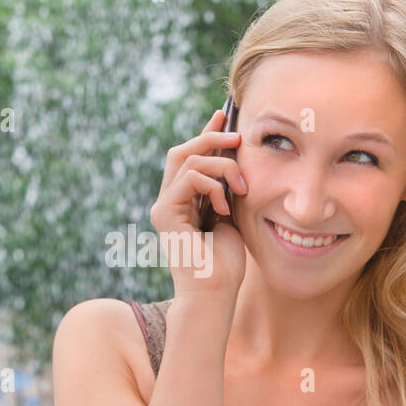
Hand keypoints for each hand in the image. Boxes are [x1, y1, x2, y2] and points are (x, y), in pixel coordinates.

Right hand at [149, 106, 247, 303]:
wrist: (216, 292)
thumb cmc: (226, 262)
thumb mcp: (232, 213)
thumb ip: (226, 187)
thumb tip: (233, 156)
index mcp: (183, 201)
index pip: (191, 157)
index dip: (207, 133)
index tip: (224, 114)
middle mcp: (168, 201)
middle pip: (182, 151)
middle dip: (211, 137)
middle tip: (238, 138)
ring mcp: (163, 207)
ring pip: (188, 160)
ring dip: (222, 167)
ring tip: (242, 188)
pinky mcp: (164, 214)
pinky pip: (189, 179)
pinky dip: (213, 186)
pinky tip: (223, 208)